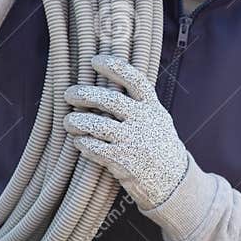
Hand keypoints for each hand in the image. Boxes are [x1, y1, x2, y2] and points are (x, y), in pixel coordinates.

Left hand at [64, 54, 188, 209]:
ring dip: (78, 122)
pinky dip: (84, 144)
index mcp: (152, 107)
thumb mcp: (157, 118)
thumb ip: (138, 103)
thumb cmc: (158, 144)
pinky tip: (78, 142)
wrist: (173, 180)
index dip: (114, 67)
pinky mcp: (123, 162)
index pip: (134, 80)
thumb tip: (111, 82)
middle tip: (69, 93)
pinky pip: (96, 149)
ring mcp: (133, 141)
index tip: (95, 60)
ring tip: (68, 121)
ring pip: (99, 126)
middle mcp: (144, 121)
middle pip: (111, 101)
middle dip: (86, 94)